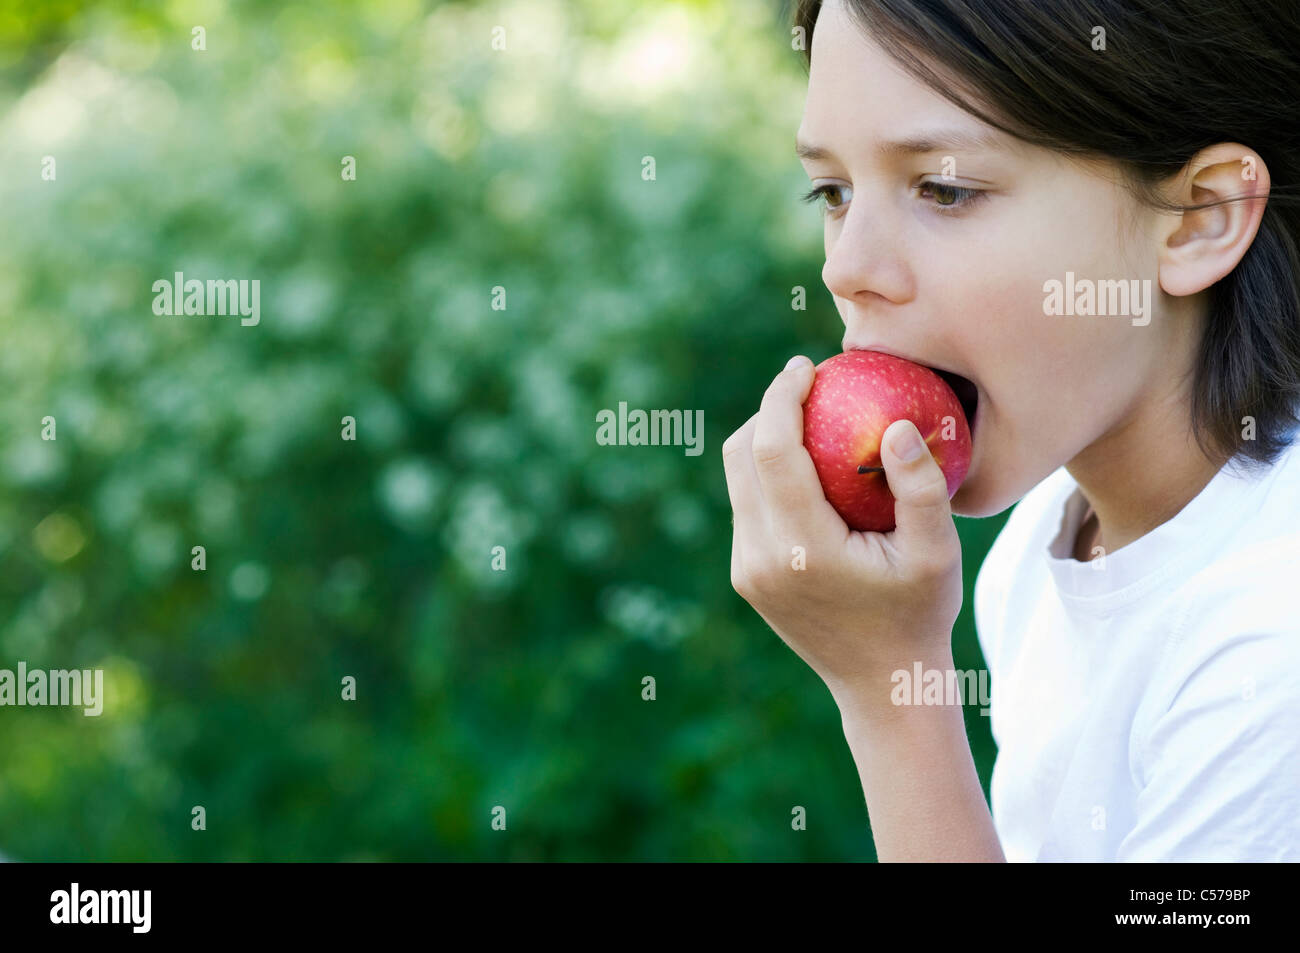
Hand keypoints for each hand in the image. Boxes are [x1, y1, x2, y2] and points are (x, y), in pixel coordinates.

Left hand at [722, 355, 963, 706]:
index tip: (806, 366)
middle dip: (768, 410)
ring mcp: (746, 569)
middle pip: (739, 456)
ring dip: (763, 441)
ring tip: (810, 418)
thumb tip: (896, 425)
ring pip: (737, 480)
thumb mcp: (938, 554)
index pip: (771, 451)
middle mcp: (760, 557)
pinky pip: (747, 507)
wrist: (882, 685)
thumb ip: (920, 488)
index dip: (781, 397)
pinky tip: (808, 465)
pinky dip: (767, 475)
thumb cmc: (919, 615)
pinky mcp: (746, 576)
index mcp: (802, 548)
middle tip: (809, 385)